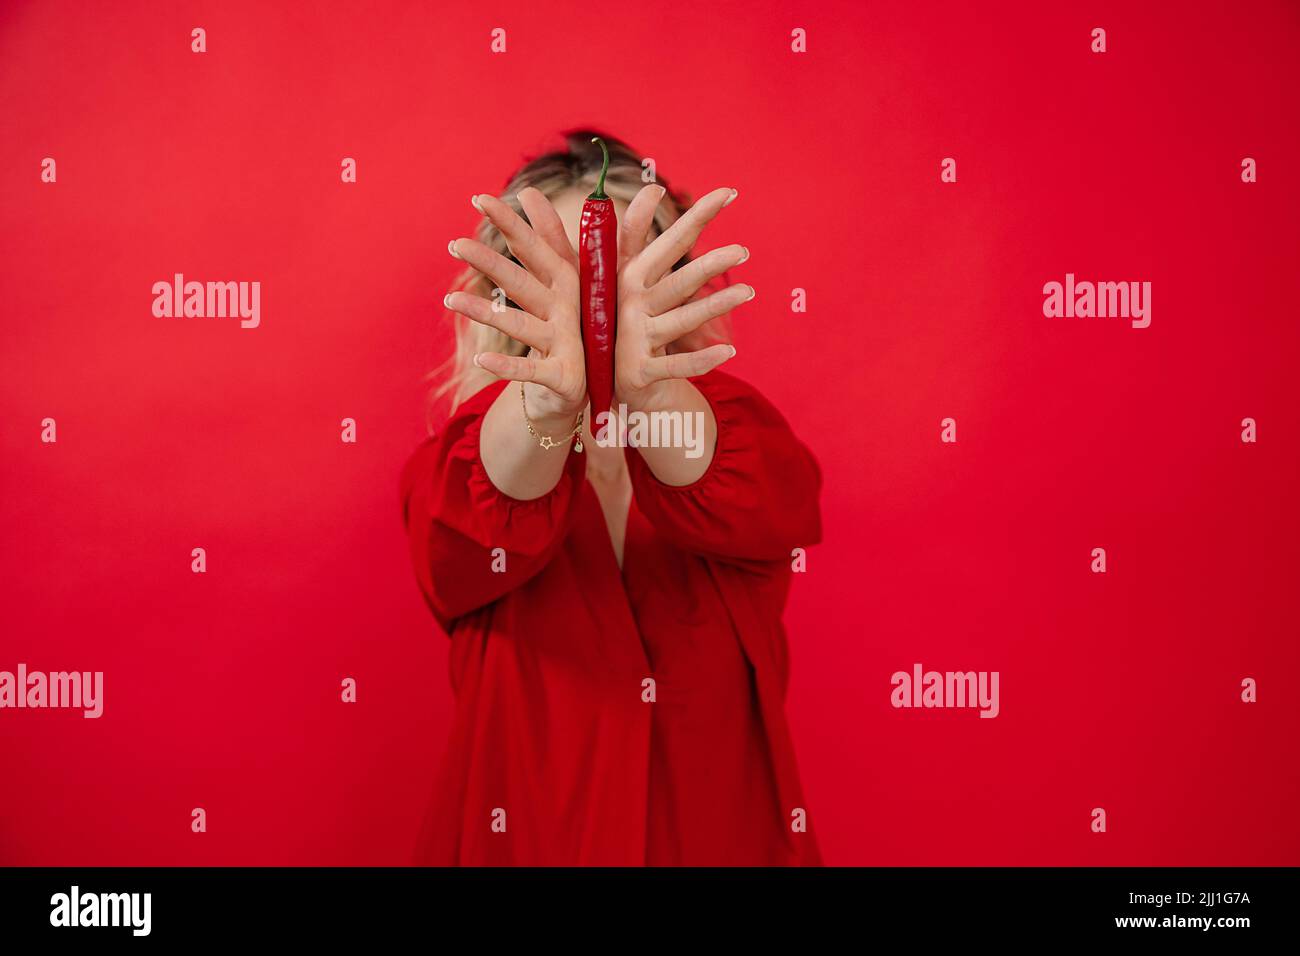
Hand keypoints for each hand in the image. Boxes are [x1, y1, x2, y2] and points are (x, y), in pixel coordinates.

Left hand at [445, 188, 585, 420]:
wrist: (596, 378)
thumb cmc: (577, 321)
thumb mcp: (567, 277)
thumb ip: (551, 235)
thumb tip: (528, 190)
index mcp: (567, 281)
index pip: (534, 247)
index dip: (510, 224)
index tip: (480, 199)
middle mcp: (567, 308)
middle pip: (522, 282)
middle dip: (491, 263)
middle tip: (456, 245)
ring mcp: (565, 343)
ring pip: (521, 325)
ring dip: (487, 314)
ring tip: (451, 300)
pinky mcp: (561, 376)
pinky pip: (530, 370)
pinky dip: (507, 366)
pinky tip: (480, 359)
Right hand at [612, 185, 751, 413]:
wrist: (591, 371)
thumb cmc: (614, 312)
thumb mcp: (619, 271)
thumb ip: (634, 230)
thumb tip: (653, 187)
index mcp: (630, 275)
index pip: (669, 240)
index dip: (696, 216)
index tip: (728, 193)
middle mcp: (631, 303)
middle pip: (678, 280)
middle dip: (708, 264)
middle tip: (742, 251)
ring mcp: (635, 338)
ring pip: (682, 319)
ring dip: (714, 306)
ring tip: (748, 292)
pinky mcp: (640, 370)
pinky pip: (677, 365)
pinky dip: (701, 360)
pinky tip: (729, 351)